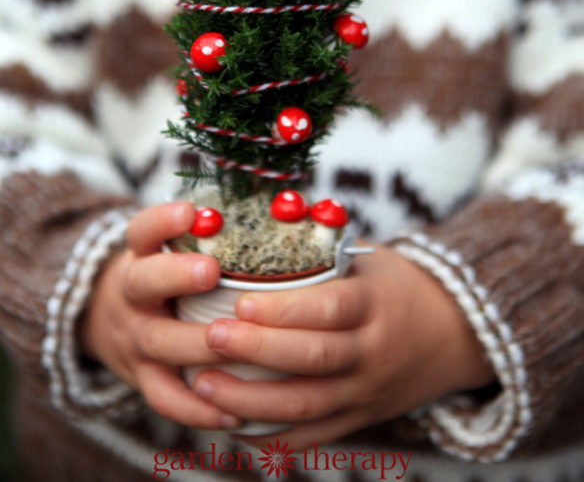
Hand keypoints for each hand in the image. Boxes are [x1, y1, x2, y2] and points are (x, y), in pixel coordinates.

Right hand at [78, 201, 240, 429]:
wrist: (107, 320)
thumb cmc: (167, 276)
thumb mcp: (173, 248)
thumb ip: (216, 233)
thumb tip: (293, 205)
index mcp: (143, 255)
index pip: (141, 230)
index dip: (162, 220)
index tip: (191, 212)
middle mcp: (134, 294)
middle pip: (144, 282)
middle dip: (176, 275)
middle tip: (210, 270)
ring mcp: (136, 338)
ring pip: (159, 342)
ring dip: (196, 343)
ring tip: (230, 341)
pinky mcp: (144, 378)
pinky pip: (165, 398)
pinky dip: (197, 409)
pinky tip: (232, 413)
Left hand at [190, 244, 495, 447]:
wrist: (452, 335)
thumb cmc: (393, 286)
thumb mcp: (367, 259)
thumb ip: (319, 249)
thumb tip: (257, 219)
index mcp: (374, 304)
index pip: (330, 309)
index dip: (284, 310)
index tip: (240, 302)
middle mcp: (372, 351)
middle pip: (314, 358)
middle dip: (257, 350)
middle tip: (211, 337)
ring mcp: (366, 392)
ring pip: (307, 405)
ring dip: (251, 399)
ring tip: (204, 383)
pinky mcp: (359, 419)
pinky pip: (313, 436)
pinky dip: (271, 435)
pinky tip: (231, 422)